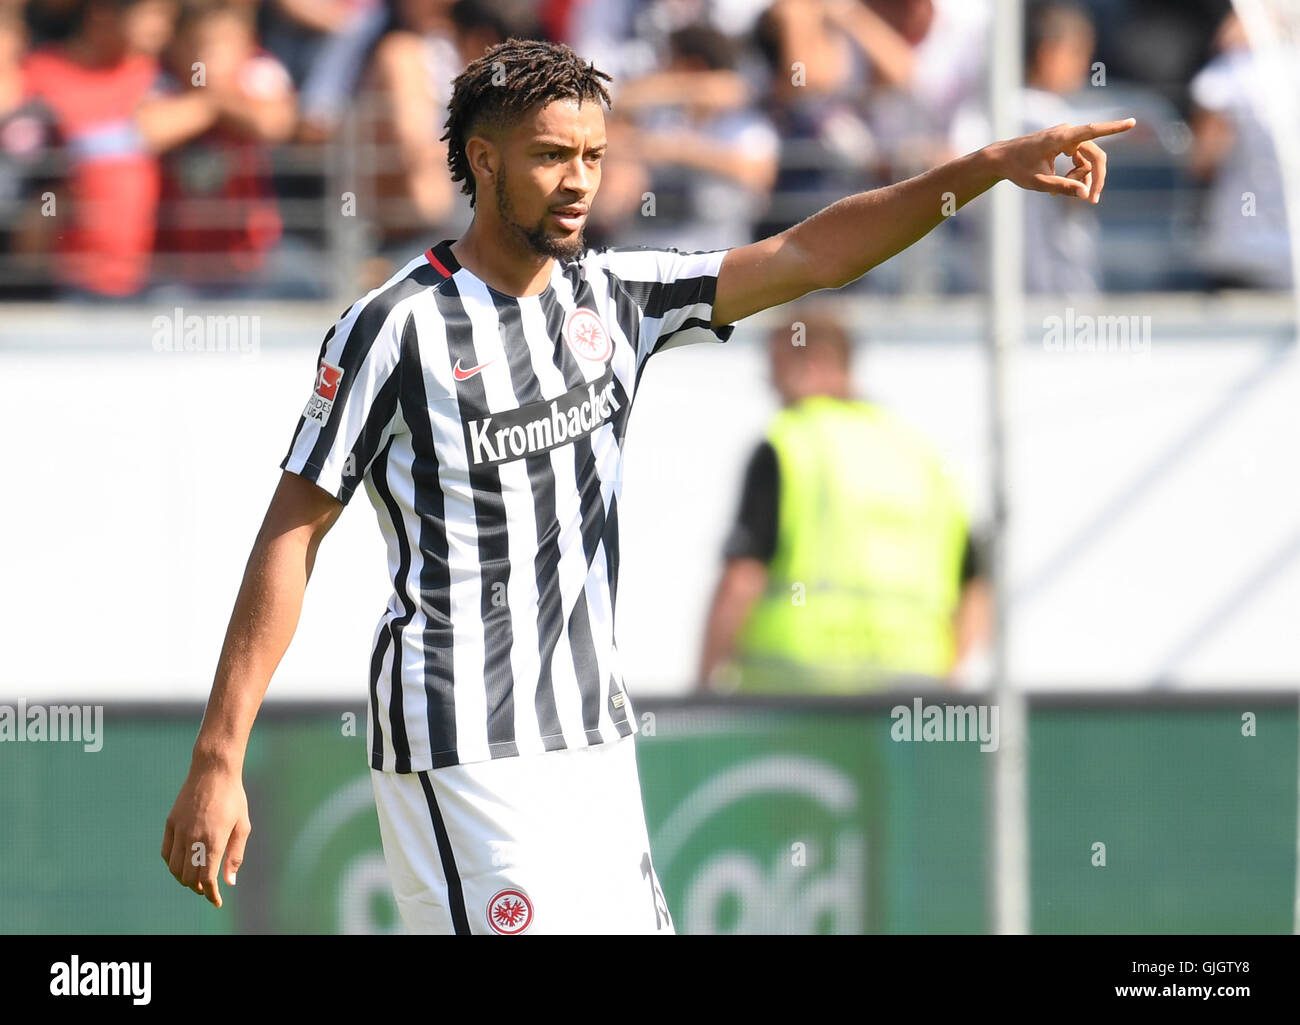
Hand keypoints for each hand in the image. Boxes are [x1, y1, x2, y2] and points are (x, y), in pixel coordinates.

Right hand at [161, 759, 250, 908]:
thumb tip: (229, 882)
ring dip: (184, 878)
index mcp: (214, 840)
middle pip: (188, 877)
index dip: (211, 894)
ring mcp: (179, 830)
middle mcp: (193, 838)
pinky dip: (172, 864)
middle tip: (207, 888)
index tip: (216, 901)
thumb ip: (235, 855)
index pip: (207, 878)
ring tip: (195, 878)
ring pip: (174, 868)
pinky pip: (166, 853)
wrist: (213, 771)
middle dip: (198, 887)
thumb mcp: (242, 826)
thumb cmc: (233, 798)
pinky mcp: (170, 823)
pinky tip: (182, 864)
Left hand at [990, 118, 1136, 203]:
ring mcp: (1067, 138)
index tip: (1132, 122)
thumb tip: (1085, 194)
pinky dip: (1072, 175)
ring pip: (1087, 160)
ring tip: (1057, 193)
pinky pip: (1079, 161)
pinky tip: (1055, 187)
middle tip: (1093, 201)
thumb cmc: (1017, 169)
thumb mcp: (1038, 183)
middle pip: (1095, 156)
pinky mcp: (1065, 144)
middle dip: (1095, 178)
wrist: (1001, 159)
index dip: (1114, 128)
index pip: (1093, 131)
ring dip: (1079, 179)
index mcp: (1062, 138)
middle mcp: (1067, 133)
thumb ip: (1063, 187)